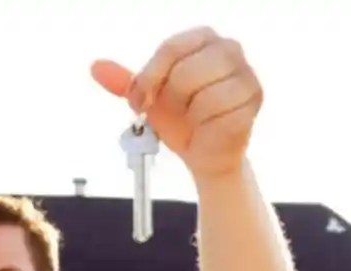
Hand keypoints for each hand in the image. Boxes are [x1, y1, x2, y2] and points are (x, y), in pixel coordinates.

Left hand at [91, 26, 261, 179]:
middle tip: (173, 111)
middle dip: (170, 99)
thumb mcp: (148, 98)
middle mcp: (229, 49)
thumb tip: (96, 67)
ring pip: (203, 94)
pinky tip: (210, 126)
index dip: (150, 78)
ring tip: (194, 117)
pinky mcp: (254, 100)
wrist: (203, 151)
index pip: (170, 48)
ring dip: (190, 115)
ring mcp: (246, 73)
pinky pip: (220, 113)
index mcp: (202, 38)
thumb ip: (125, 82)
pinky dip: (207, 126)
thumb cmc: (180, 118)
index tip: (143, 100)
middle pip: (185, 71)